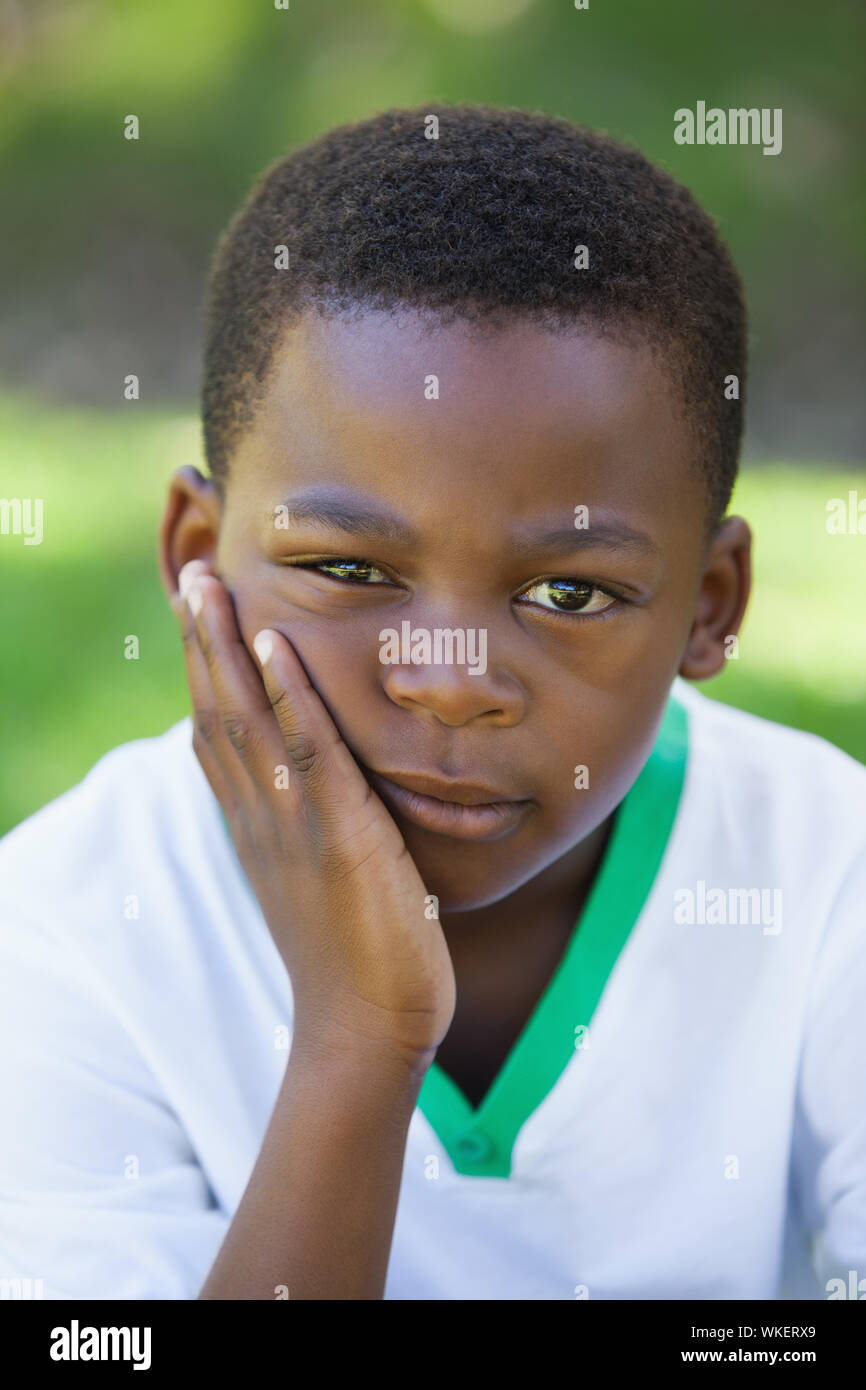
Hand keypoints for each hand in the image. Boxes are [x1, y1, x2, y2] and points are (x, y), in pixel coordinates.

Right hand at [171, 560, 455, 1062]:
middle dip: (200, 642)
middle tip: (191, 576)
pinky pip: (305, 751)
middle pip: (216, 712)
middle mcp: (260, 816)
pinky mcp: (334, 833)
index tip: (198, 616)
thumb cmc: (357, 953)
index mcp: (256, 824)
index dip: (204, 671)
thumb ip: (311, 827)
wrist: (366, 1026)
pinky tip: (275, 646)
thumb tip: (320, 792)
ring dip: (224, 649)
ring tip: (211, 587)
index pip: (217, 732)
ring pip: (244, 719)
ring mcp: (291, 823)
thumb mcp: (320, 877)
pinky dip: (287, 695)